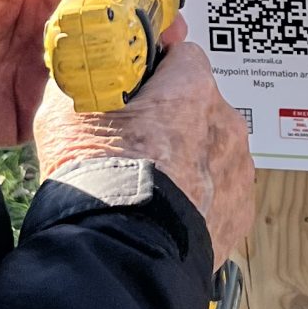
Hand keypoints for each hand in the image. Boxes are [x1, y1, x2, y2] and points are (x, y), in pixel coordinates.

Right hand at [33, 43, 255, 271]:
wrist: (119, 252)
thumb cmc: (99, 179)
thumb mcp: (68, 110)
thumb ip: (83, 76)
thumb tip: (79, 65)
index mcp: (192, 88)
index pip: (183, 56)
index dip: (157, 70)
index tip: (137, 86)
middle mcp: (225, 124)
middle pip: (200, 105)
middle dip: (172, 118)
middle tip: (134, 142)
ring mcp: (237, 170)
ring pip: (212, 150)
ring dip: (187, 159)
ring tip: (148, 182)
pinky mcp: (239, 212)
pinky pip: (220, 191)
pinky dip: (199, 197)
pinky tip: (166, 208)